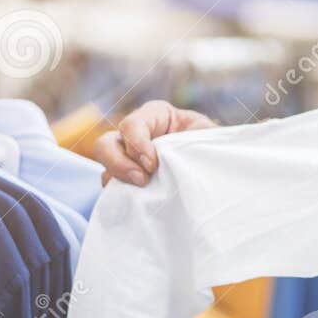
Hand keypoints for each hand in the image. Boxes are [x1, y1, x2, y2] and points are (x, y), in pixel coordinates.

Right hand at [94, 99, 216, 185]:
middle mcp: (133, 135)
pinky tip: (139, 202)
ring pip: (104, 166)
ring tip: (139, 191)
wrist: (213, 169)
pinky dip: (120, 195)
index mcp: (154, 115)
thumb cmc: (210, 144)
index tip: (153, 164)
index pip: (131, 125)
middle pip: (106, 144)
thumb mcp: (208, 134)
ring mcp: (126, 159)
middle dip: (119, 163)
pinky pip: (112, 188)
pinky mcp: (127, 181)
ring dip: (117, 179)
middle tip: (142, 180)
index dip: (137, 144)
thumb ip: (199, 135)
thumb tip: (193, 148)